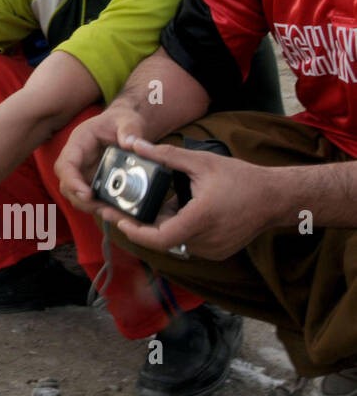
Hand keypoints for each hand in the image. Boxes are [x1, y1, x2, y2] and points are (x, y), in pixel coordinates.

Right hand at [53, 107, 147, 214]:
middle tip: (103, 209)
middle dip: (81, 199)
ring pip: (76, 194)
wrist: (125, 126)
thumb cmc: (121, 121)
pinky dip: (100, 206)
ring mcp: (83, 172)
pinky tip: (117, 211)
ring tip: (112, 212)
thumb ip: (130, 129)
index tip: (86, 194)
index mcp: (79, 143)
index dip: (71, 181)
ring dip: (90, 206)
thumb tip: (130, 144)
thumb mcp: (127, 120)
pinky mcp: (93, 181)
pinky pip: (91, 198)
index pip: (65, 164)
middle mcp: (77, 160)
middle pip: (67, 184)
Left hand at [100, 136, 279, 260]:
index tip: (119, 220)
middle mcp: (207, 240)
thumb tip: (134, 145)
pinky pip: (189, 243)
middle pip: (164, 238)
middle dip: (142, 224)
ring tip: (148, 204)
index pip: (160, 238)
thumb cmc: (241, 178)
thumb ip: (165, 155)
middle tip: (121, 210)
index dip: (135, 233)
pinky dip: (177, 229)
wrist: (276, 197)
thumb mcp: (200, 162)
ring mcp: (213, 249)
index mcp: (201, 219)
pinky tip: (173, 210)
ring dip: (161, 226)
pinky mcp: (218, 251)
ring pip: (176, 241)